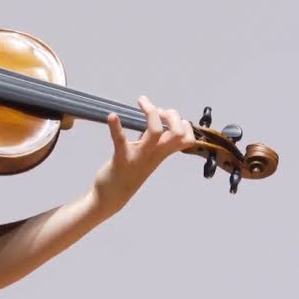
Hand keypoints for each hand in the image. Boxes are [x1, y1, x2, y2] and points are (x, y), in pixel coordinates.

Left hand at [94, 95, 193, 211]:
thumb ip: (152, 139)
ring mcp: (139, 157)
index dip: (183, 124)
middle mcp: (155, 154)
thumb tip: (154, 119)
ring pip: (155, 133)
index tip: (167, 117)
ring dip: (151, 113)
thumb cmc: (130, 172)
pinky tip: (111, 116)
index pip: (187, 139)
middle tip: (158, 111)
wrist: (112, 196)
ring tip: (142, 101)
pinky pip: (120, 140)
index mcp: (162, 153)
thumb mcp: (146, 154)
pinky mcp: (121, 159)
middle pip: (177, 133)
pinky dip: (116, 127)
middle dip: (172, 115)